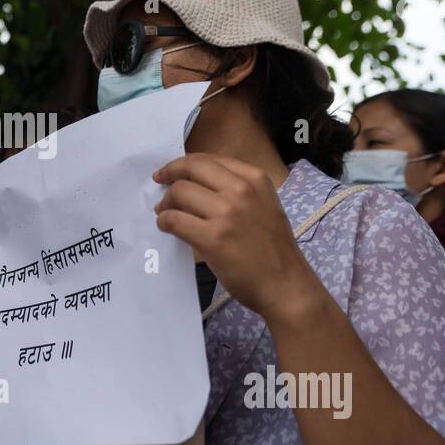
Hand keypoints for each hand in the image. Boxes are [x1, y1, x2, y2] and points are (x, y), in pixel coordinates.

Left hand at [153, 154, 315, 320]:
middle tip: (159, 183)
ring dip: (165, 203)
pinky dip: (164, 222)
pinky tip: (166, 227)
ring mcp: (227, 213)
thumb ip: (237, 191)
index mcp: (255, 179)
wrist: (285, 284)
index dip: (184, 163)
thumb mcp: (264, 206)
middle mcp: (241, 190)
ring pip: (179, 192)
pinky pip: (174, 220)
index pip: (209, 159)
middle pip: (191, 168)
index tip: (172, 171)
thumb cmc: (274, 250)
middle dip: (169, 173)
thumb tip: (197, 185)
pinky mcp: (212, 238)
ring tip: (164, 213)